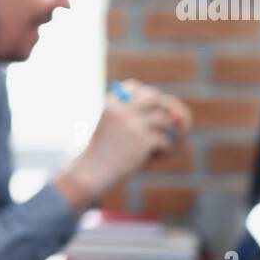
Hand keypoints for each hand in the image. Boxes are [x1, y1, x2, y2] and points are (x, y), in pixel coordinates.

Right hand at [55, 79, 191, 210]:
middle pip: (153, 97)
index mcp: (110, 105)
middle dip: (161, 107)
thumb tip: (168, 114)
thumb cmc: (99, 154)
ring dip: (166, 132)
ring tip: (159, 145)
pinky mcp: (143, 141)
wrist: (91, 173)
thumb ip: (129, 118)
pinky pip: (165, 140)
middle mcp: (122, 111)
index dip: (143, 93)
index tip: (148, 104)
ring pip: (164, 119)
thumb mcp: (108, 130)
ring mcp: (134, 125)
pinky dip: (164, 149)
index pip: (133, 86)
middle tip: (164, 120)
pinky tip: (155, 158)